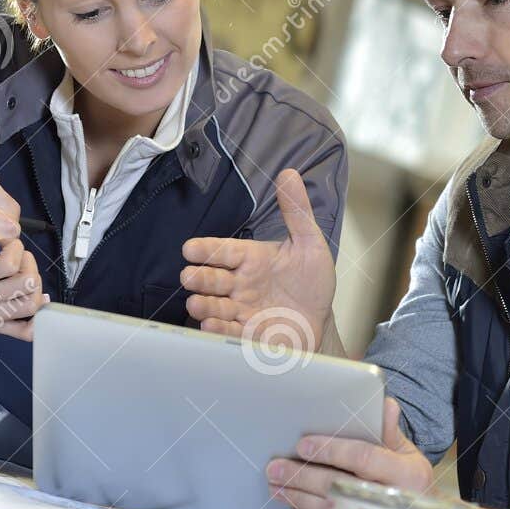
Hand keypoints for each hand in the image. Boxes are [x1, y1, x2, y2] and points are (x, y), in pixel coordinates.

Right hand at [0, 223, 46, 345]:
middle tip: (20, 257)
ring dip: (36, 286)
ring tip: (26, 274)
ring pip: (31, 305)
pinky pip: (25, 331)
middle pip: (26, 283)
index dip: (15, 248)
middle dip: (29, 263)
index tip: (7, 244)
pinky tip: (36, 302)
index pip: (7, 264)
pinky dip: (37, 319)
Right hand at [180, 168, 335, 348]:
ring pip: (213, 306)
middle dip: (199, 278)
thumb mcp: (309, 243)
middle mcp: (241, 283)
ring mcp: (241, 309)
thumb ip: (296, 211)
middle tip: (190, 276)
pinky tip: (211, 325)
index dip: (206, 249)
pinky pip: (228, 331)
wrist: (319, 319)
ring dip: (202, 305)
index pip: (224, 250)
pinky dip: (218, 328)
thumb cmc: (311, 281)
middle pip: (212, 279)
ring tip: (196, 303)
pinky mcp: (246, 333)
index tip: (190, 248)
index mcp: (251, 258)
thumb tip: (290, 175)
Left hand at [265, 398, 432, 508]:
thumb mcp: (409, 456)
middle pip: (336, 486)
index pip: (363, 458)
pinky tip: (293, 504)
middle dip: (301, 476)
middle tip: (275, 467)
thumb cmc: (410, 485)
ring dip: (296, 497)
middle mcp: (391, 503)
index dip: (331, 450)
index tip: (303, 444)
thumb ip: (390, 433)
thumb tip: (386, 405)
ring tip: (276, 484)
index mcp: (409, 476)